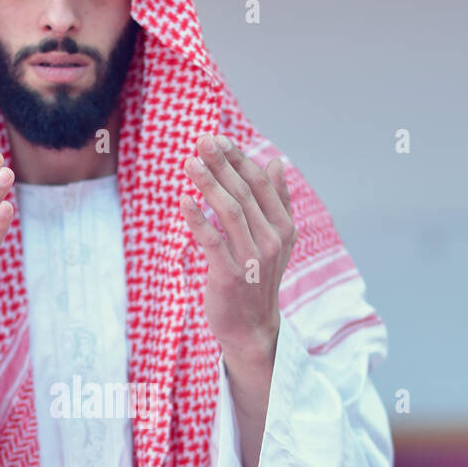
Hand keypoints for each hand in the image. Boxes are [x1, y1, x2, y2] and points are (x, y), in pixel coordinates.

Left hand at [180, 132, 295, 361]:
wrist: (252, 327)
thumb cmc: (258, 278)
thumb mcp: (277, 239)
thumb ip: (278, 200)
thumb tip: (277, 162)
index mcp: (283, 227)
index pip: (261, 183)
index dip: (239, 158)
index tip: (219, 138)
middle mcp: (272, 241)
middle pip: (244, 192)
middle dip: (222, 163)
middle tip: (201, 140)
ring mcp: (252, 259)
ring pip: (230, 211)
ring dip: (209, 184)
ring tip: (190, 163)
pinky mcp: (229, 276)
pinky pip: (212, 241)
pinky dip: (198, 219)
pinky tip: (184, 201)